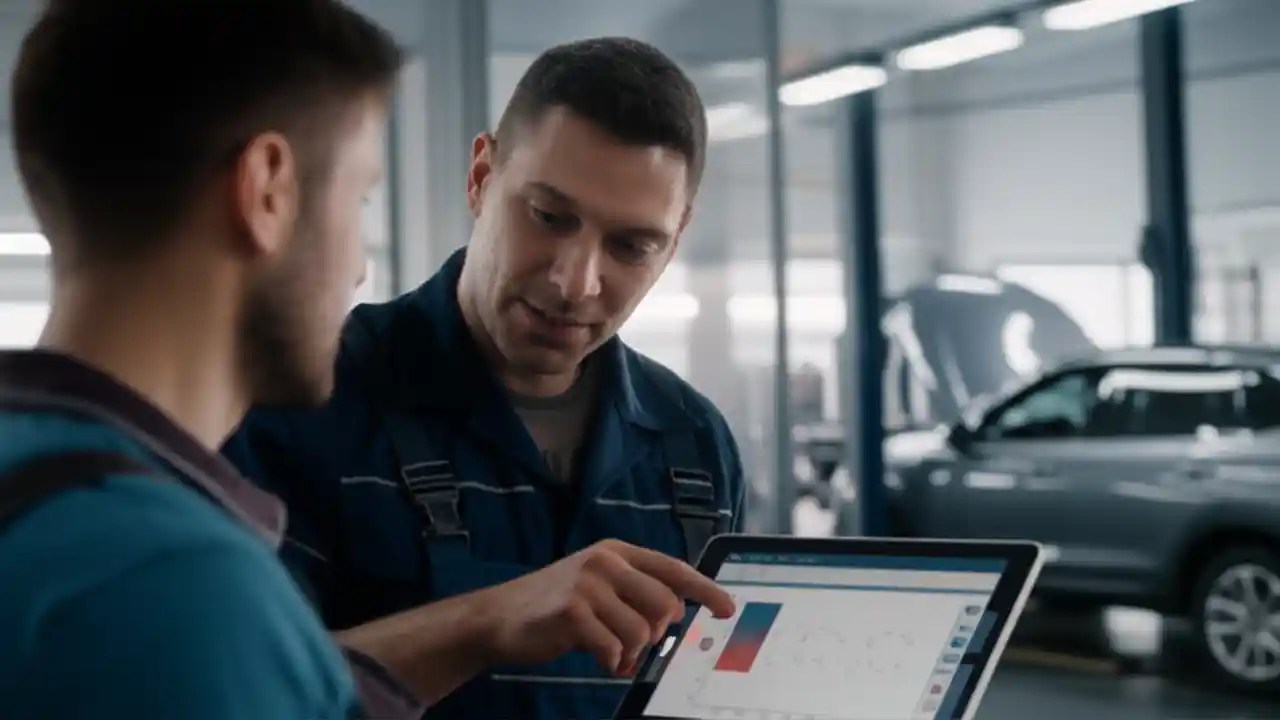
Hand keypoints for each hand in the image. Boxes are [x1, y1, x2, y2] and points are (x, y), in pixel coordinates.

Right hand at [474, 539, 735, 675]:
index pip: (674, 568)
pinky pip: (614, 648)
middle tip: (635, 643)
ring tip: (612, 652)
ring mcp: (588, 584)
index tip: (728, 609)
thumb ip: (634, 596)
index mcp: (617, 551)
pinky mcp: (572, 612)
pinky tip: (597, 657)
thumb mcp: (597, 587)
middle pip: (665, 604)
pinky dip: (611, 661)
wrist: (498, 617)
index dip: (706, 590)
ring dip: (631, 651)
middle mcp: (606, 561)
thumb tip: (675, 622)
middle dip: (657, 632)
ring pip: (642, 630)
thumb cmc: (554, 605)